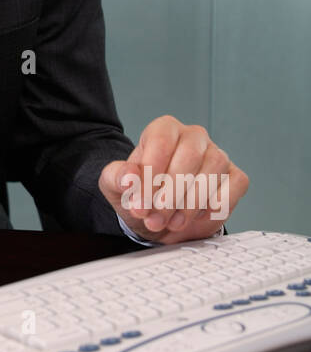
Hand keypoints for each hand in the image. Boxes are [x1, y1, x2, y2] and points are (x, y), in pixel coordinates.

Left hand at [99, 115, 248, 244]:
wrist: (161, 216)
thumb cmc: (140, 194)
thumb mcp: (117, 186)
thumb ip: (117, 177)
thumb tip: (128, 178)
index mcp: (164, 129)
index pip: (161, 143)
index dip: (151, 175)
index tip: (141, 204)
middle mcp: (193, 136)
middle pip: (189, 155)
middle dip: (171, 193)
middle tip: (156, 218)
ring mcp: (217, 154)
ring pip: (214, 168)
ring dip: (192, 202)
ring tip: (172, 222)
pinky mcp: (235, 176)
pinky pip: (235, 184)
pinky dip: (217, 204)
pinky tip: (197, 217)